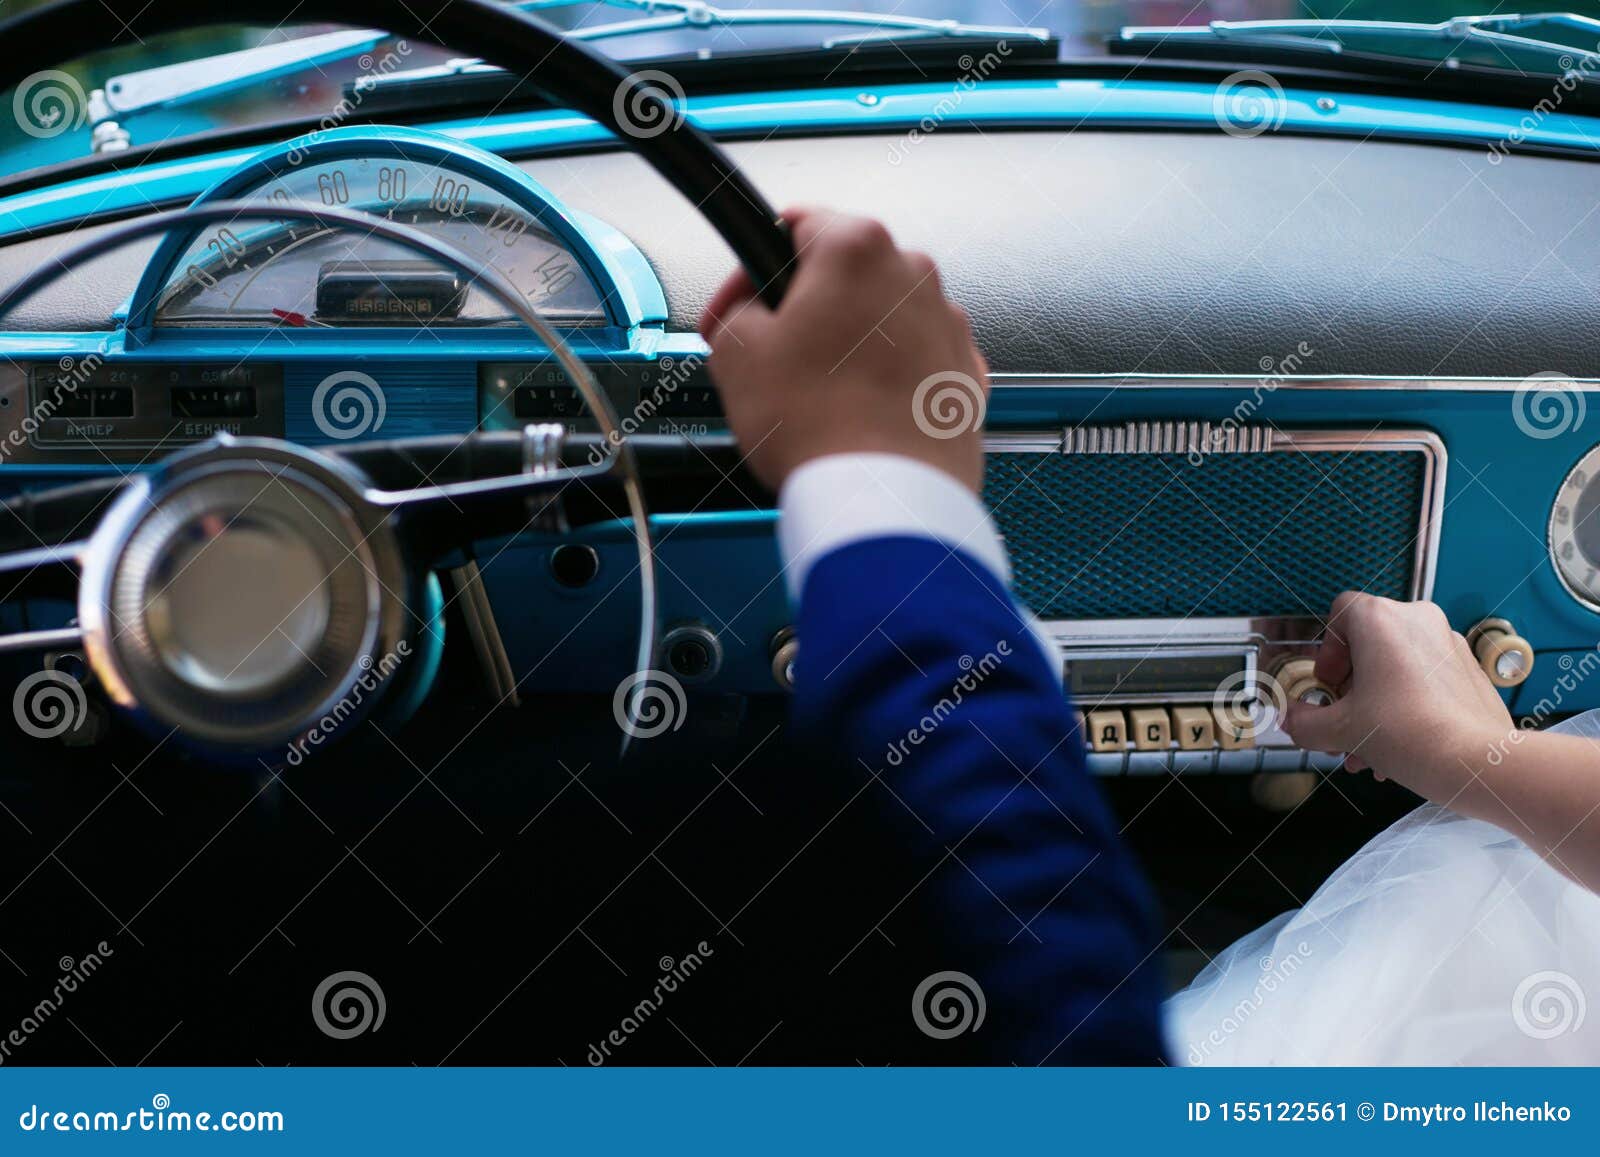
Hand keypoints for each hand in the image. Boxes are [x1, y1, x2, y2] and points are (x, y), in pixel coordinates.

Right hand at [700, 208, 988, 492]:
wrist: (886, 501)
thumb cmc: (822, 428)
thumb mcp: (735, 355)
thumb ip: (735, 311)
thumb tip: (744, 314)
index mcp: (857, 248)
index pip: (794, 223)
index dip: (751, 269)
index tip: (736, 306)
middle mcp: (914, 275)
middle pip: (843, 272)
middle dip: (805, 307)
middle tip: (771, 356)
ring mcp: (947, 326)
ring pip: (882, 318)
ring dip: (848, 344)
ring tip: (817, 396)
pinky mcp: (964, 375)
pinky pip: (915, 362)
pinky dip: (887, 378)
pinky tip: (857, 413)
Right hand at [1283, 593, 1513, 803]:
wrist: (1475, 761)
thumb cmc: (1412, 733)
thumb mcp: (1339, 730)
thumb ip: (1305, 722)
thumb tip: (1293, 719)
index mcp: (1381, 620)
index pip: (1340, 613)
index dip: (1327, 651)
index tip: (1328, 684)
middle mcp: (1418, 621)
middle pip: (1368, 647)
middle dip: (1351, 691)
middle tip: (1344, 722)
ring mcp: (1448, 644)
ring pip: (1397, 667)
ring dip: (1376, 703)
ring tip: (1369, 747)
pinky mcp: (1469, 669)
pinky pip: (1425, 680)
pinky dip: (1407, 705)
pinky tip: (1400, 745)